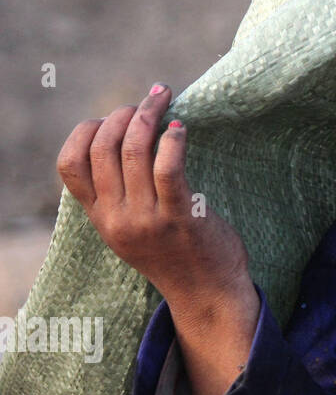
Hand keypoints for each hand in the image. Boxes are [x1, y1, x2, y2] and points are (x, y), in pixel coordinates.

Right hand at [56, 83, 251, 321]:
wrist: (207, 294)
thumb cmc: (177, 252)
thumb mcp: (132, 229)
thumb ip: (121, 195)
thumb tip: (125, 138)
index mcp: (100, 218)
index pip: (69, 165)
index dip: (86, 131)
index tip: (112, 118)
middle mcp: (117, 218)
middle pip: (102, 149)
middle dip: (122, 114)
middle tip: (148, 101)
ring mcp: (147, 219)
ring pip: (133, 152)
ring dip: (148, 116)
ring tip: (163, 100)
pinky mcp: (180, 218)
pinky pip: (168, 168)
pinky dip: (173, 139)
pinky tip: (181, 127)